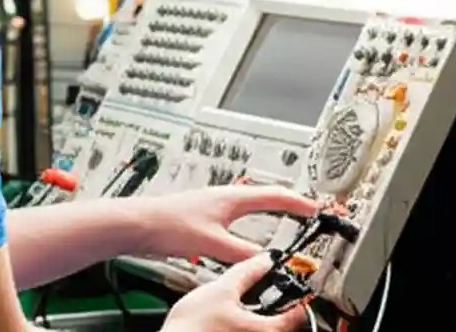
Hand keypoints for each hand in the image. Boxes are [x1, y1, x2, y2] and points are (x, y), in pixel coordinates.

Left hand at [136, 185, 318, 263]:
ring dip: (272, 208)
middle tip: (308, 210)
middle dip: (290, 202)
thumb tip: (266, 260)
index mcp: (232, 197)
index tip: (316, 208)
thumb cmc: (169, 224)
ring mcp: (216, 202)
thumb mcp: (212, 244)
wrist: (139, 223)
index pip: (275, 196)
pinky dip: (256, 216)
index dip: (299, 202)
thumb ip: (241, 253)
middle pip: (266, 195)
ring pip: (253, 201)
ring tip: (287, 215)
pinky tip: (250, 228)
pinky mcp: (206, 212)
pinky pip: (241, 211)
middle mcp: (226, 195)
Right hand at [163, 254, 307, 331]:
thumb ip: (247, 273)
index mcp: (266, 330)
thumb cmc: (191, 327)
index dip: (298, 297)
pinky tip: (227, 322)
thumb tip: (264, 260)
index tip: (296, 289)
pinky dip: (242, 327)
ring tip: (244, 307)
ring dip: (258, 318)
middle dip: (276, 309)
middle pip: (282, 326)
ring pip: (262, 330)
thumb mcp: (221, 289)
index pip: (298, 315)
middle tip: (267, 295)